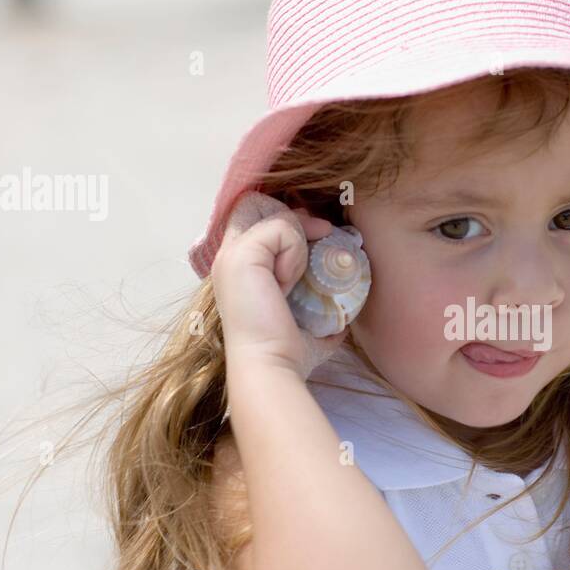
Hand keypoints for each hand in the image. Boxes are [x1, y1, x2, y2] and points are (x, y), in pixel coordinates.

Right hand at [211, 190, 349, 378]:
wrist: (271, 366)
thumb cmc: (286, 352)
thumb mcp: (306, 323)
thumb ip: (317, 311)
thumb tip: (341, 321)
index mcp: (238, 270)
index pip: (256, 219)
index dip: (287, 221)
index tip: (317, 240)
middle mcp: (229, 257)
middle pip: (256, 204)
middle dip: (293, 216)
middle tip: (320, 237)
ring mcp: (232, 255)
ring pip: (271, 212)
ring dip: (298, 234)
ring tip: (302, 272)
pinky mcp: (243, 256)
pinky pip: (280, 228)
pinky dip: (297, 247)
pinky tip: (294, 279)